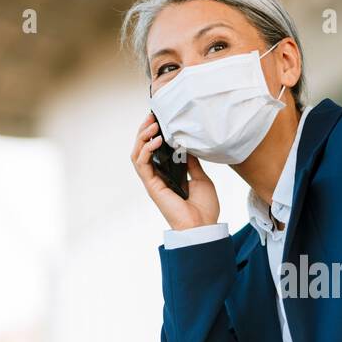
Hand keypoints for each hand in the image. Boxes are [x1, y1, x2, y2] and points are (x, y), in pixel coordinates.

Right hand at [130, 113, 219, 230]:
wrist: (203, 226)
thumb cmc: (203, 207)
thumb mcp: (201, 178)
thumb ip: (191, 162)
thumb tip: (187, 145)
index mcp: (168, 175)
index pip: (155, 150)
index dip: (154, 134)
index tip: (161, 119)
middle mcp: (157, 177)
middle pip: (143, 149)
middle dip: (145, 130)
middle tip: (153, 116)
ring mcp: (152, 181)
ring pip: (137, 154)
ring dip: (142, 137)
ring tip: (152, 125)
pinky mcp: (151, 185)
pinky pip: (142, 163)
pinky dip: (146, 149)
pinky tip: (156, 141)